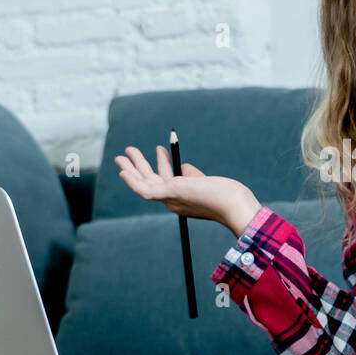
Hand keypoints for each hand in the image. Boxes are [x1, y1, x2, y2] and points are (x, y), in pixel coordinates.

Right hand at [114, 146, 261, 235]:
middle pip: (151, 181)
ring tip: (124, 153)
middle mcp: (173, 202)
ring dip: (132, 167)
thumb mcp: (205, 182)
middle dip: (139, 166)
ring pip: (145, 182)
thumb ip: (192, 175)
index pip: (167, 182)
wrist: (233, 205)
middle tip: (129, 152)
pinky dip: (132, 181)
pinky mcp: (169, 194)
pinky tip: (123, 172)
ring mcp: (170, 199)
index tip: (160, 149)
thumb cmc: (225, 195)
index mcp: (182, 200)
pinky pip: (144, 190)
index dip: (162, 165)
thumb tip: (182, 166)